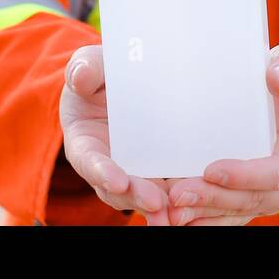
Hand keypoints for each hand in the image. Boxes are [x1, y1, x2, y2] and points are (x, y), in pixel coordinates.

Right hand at [59, 44, 172, 224]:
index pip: (89, 162)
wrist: (124, 81)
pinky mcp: (160, 169)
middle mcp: (107, 165)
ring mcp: (135, 170)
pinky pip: (170, 187)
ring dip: (160, 206)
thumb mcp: (90, 65)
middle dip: (136, 197)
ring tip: (176, 214)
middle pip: (118, 188)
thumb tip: (79, 77)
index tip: (118, 181)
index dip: (102, 173)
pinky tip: (199, 200)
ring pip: (145, 195)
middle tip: (156, 203)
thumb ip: (85, 69)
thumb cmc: (101, 73)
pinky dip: (181, 197)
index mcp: (84, 142)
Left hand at [165, 40, 278, 224]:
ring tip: (172, 209)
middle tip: (180, 194)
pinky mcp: (258, 193)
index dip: (249, 175)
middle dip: (217, 198)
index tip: (212, 170)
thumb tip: (276, 79)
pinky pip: (233, 211)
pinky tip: (179, 217)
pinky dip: (207, 216)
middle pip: (258, 197)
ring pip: (242, 208)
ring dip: (207, 211)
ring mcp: (278, 190)